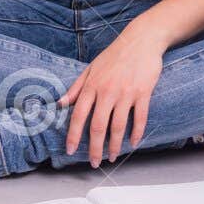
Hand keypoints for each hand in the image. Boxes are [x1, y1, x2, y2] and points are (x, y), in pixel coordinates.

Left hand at [61, 22, 164, 168]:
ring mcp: (125, 93)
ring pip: (118, 126)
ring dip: (115, 145)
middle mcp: (107, 91)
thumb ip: (76, 88)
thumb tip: (60, 104)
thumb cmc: (115, 55)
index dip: (73, 135)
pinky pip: (139, 118)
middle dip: (94, 148)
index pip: (78, 116)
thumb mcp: (91, 68)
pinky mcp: (143, 92)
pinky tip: (133, 143)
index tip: (70, 150)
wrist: (141, 40)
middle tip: (94, 163)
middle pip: (98, 126)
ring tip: (113, 156)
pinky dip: (136, 133)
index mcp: (92, 86)